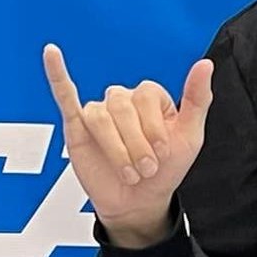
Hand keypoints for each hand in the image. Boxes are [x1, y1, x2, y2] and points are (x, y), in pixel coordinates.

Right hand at [43, 43, 212, 244]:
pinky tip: (51, 54)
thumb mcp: (190, 137)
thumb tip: (205, 63)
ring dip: (116, 149)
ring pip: (100, 117)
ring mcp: (98, 110)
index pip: (147, 96)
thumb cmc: (165, 169)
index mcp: (150, 97)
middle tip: (147, 169)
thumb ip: (197, 99)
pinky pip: (64, 95)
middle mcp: (123, 99)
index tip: (163, 153)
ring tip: (129, 172)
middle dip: (137, 144)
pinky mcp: (76, 125)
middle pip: (122, 107)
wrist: (140, 202)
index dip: (155, 127)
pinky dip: (56, 74)